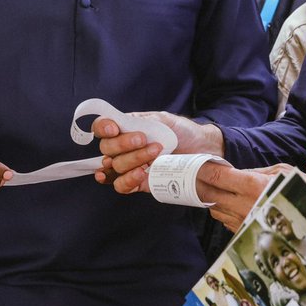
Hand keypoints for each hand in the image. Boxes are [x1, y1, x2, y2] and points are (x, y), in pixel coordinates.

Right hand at [93, 111, 222, 193]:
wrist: (202, 149)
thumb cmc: (182, 132)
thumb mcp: (162, 120)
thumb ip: (140, 121)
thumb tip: (121, 123)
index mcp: (126, 128)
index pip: (102, 128)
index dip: (102, 128)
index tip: (114, 129)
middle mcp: (124, 148)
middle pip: (106, 149)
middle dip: (123, 145)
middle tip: (145, 140)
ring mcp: (130, 166)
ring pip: (115, 167)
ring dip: (133, 160)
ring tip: (155, 154)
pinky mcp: (139, 183)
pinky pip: (122, 186)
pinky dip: (127, 180)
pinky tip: (139, 173)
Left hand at [197, 163, 293, 231]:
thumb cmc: (302, 189)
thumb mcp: (280, 171)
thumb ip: (254, 172)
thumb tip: (236, 174)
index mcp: (252, 185)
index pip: (217, 177)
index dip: (203, 170)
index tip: (196, 164)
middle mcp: (244, 205)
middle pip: (210, 195)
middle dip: (200, 185)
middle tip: (196, 176)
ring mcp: (244, 221)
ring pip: (215, 210)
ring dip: (210, 199)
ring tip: (211, 189)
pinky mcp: (247, 233)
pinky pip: (226, 221)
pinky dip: (222, 211)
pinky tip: (227, 204)